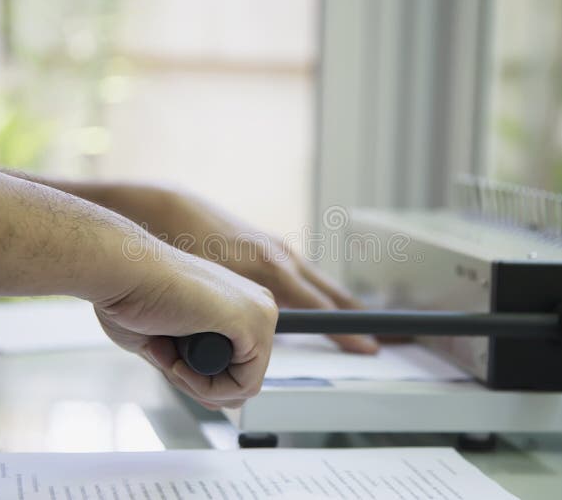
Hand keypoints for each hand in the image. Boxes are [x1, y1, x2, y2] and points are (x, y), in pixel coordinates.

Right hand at [94, 244, 277, 409]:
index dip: (196, 380)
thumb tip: (213, 399)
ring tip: (169, 357)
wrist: (122, 270)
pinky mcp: (255, 323)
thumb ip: (192, 365)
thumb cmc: (133, 294)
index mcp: (242, 304)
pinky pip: (243, 385)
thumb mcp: (167, 339)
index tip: (164, 356)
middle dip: (198, 384)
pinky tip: (179, 363)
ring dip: (198, 386)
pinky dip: (207, 387)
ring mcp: (261, 313)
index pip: (237, 368)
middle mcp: (258, 306)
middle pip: (241, 379)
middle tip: (166, 358)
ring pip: (241, 387)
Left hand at [130, 188, 379, 354]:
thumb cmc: (183, 250)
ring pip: (320, 281)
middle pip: (333, 294)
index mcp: (272, 270)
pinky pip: (303, 272)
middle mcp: (282, 257)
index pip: (322, 309)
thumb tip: (253, 350)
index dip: (347, 333)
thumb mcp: (212, 290)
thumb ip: (237, 318)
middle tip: (392, 335)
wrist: (168, 211)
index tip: (370, 349)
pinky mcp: (268, 244)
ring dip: (342, 301)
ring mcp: (277, 247)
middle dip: (361, 316)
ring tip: (364, 320)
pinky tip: (322, 299)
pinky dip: (319, 288)